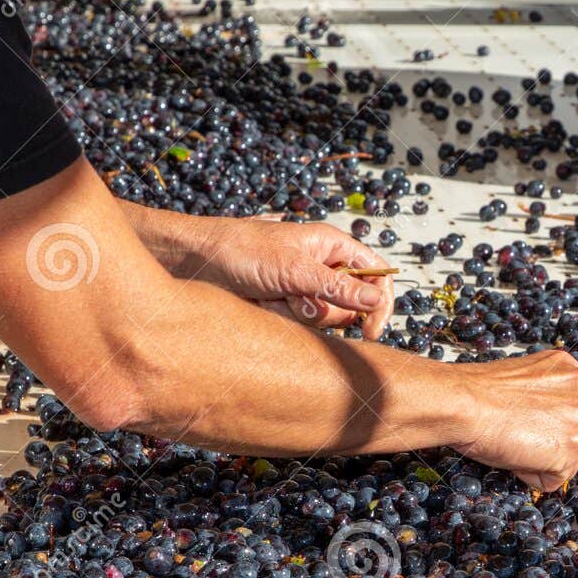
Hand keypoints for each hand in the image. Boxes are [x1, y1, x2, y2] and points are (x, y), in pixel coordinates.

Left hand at [188, 219, 395, 339]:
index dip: (379, 303)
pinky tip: (262, 302)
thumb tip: (376, 301)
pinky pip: (300, 324)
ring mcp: (305, 287)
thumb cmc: (242, 251)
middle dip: (324, 309)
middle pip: (351, 304)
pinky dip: (282, 317)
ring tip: (272, 295)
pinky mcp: (287, 304)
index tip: (370, 331)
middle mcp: (324, 266)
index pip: (377, 275)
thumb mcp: (293, 270)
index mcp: (333, 246)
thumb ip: (337, 287)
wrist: (197, 261)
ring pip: (324, 318)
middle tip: (297, 298)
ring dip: (297, 313)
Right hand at [450, 350, 577, 490]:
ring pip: (575, 459)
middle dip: (577, 450)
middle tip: (546, 455)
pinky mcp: (571, 448)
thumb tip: (555, 423)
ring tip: (516, 446)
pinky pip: (556, 479)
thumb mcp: (528, 379)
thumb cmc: (480, 393)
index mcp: (573, 370)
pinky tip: (514, 458)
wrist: (465, 403)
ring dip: (547, 462)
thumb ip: (553, 394)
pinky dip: (534, 477)